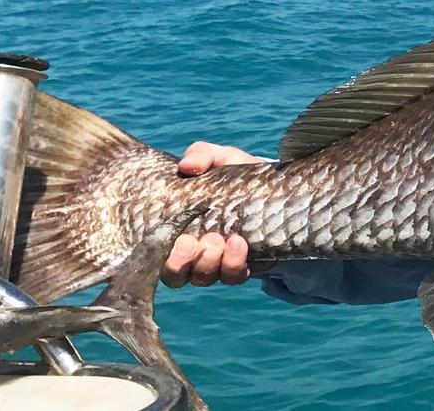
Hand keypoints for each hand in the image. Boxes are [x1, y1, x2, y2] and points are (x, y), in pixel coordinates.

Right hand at [161, 142, 271, 287]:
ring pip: (205, 278)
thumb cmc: (235, 176)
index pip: (158, 257)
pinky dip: (236, 263)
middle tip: (202, 240)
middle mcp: (193, 254)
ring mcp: (218, 264)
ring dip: (213, 263)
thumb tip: (186, 165)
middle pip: (177, 276)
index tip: (179, 239)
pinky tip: (240, 243)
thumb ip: (202, 155)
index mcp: (178, 231)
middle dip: (186, 262)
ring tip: (227, 239)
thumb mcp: (220, 159)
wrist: (275, 187)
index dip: (164, 256)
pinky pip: (235, 277)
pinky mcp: (245, 267)